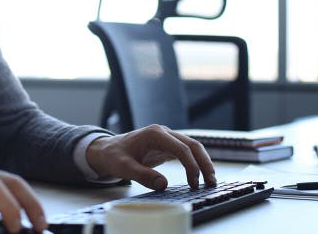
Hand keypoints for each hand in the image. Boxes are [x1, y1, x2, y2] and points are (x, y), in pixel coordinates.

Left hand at [85, 124, 215, 190]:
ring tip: (209, 181)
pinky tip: (199, 176)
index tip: (194, 183)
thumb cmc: (114, 156)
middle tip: (210, 182)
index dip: (191, 165)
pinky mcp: (166, 146)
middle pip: (192, 144)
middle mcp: (163, 133)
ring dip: (202, 162)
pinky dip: (194, 163)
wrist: (106, 150)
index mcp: (155, 134)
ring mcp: (166, 138)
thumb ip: (142, 175)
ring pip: (192, 147)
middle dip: (204, 162)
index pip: (181, 148)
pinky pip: (185, 152)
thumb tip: (163, 185)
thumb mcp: (124, 167)